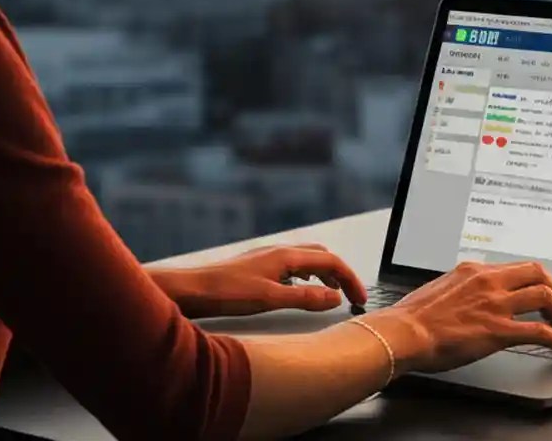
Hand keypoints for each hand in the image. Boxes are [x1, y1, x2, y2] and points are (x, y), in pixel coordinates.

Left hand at [155, 243, 366, 317]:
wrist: (191, 290)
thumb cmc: (226, 293)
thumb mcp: (271, 299)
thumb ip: (306, 298)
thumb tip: (336, 297)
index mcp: (286, 256)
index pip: (331, 261)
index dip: (350, 279)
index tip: (360, 298)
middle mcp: (279, 251)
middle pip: (322, 256)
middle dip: (340, 274)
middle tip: (351, 295)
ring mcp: (267, 258)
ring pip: (306, 260)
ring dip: (324, 274)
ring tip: (332, 294)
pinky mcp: (257, 267)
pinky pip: (291, 266)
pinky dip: (306, 276)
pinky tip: (299, 290)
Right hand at [361, 261, 551, 373]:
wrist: (405, 333)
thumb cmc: (413, 317)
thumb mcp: (440, 288)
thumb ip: (460, 288)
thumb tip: (466, 296)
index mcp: (474, 271)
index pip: (514, 268)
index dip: (532, 279)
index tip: (536, 290)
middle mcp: (489, 282)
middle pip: (537, 273)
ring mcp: (496, 305)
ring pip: (545, 297)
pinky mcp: (500, 331)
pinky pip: (541, 332)